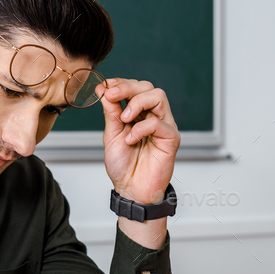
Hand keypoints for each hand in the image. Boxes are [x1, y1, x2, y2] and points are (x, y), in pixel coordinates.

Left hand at [100, 79, 179, 204]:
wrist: (131, 190)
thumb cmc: (123, 166)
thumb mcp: (111, 135)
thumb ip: (111, 113)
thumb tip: (103, 90)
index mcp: (139, 114)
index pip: (135, 88)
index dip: (121, 83)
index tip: (106, 86)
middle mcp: (153, 116)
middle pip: (148, 87)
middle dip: (127, 88)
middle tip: (112, 96)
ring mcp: (163, 126)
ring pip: (158, 96)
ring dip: (137, 102)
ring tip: (124, 118)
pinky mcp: (171, 138)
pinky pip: (158, 123)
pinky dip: (141, 128)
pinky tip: (130, 139)